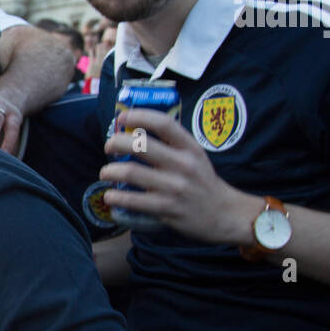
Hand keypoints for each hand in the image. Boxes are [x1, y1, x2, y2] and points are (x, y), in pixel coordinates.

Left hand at [99, 108, 262, 245]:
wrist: (224, 214)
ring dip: (109, 171)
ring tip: (105, 172)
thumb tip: (134, 132)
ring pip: (130, 172)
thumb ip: (171, 144)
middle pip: (139, 145)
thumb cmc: (202, 181)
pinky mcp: (166, 208)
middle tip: (109, 147)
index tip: (122, 116)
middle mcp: (183, 164)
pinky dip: (115, 196)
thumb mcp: (195, 156)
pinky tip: (110, 195)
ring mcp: (174, 187)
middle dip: (115, 143)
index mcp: (190, 148)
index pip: (163, 123)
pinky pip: (133, 200)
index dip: (139, 116)